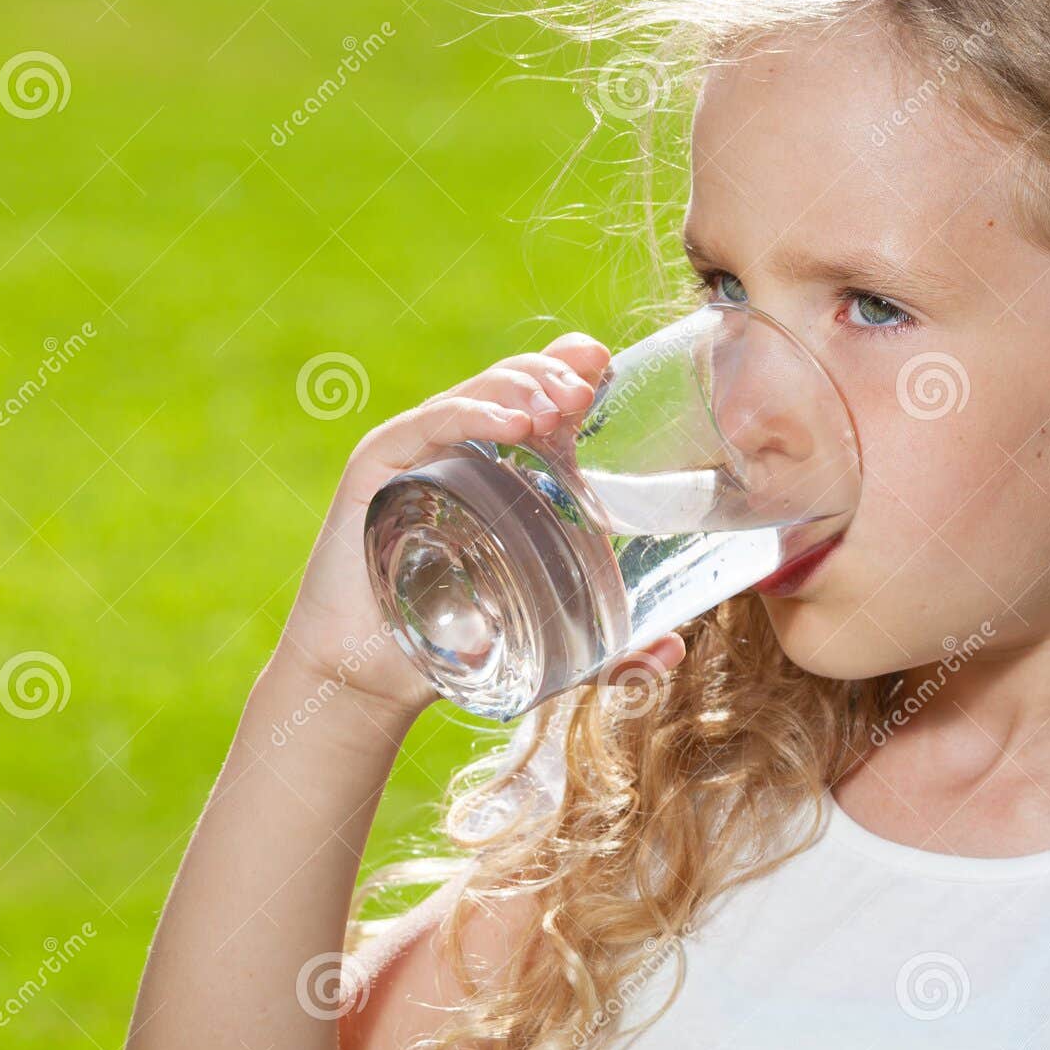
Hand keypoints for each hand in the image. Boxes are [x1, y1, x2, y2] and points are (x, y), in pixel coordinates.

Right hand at [274, 331, 685, 722]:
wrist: (373, 682)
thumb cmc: (459, 650)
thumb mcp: (553, 642)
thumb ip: (615, 650)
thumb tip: (676, 649)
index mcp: (499, 468)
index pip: (538, 399)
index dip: (572, 371)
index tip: (610, 367)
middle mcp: (458, 449)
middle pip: (512, 387)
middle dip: (555, 376)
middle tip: (591, 390)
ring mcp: (417, 455)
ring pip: (475, 394)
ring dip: (522, 387)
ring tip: (561, 403)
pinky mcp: (376, 470)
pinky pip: (428, 425)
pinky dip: (472, 414)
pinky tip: (511, 421)